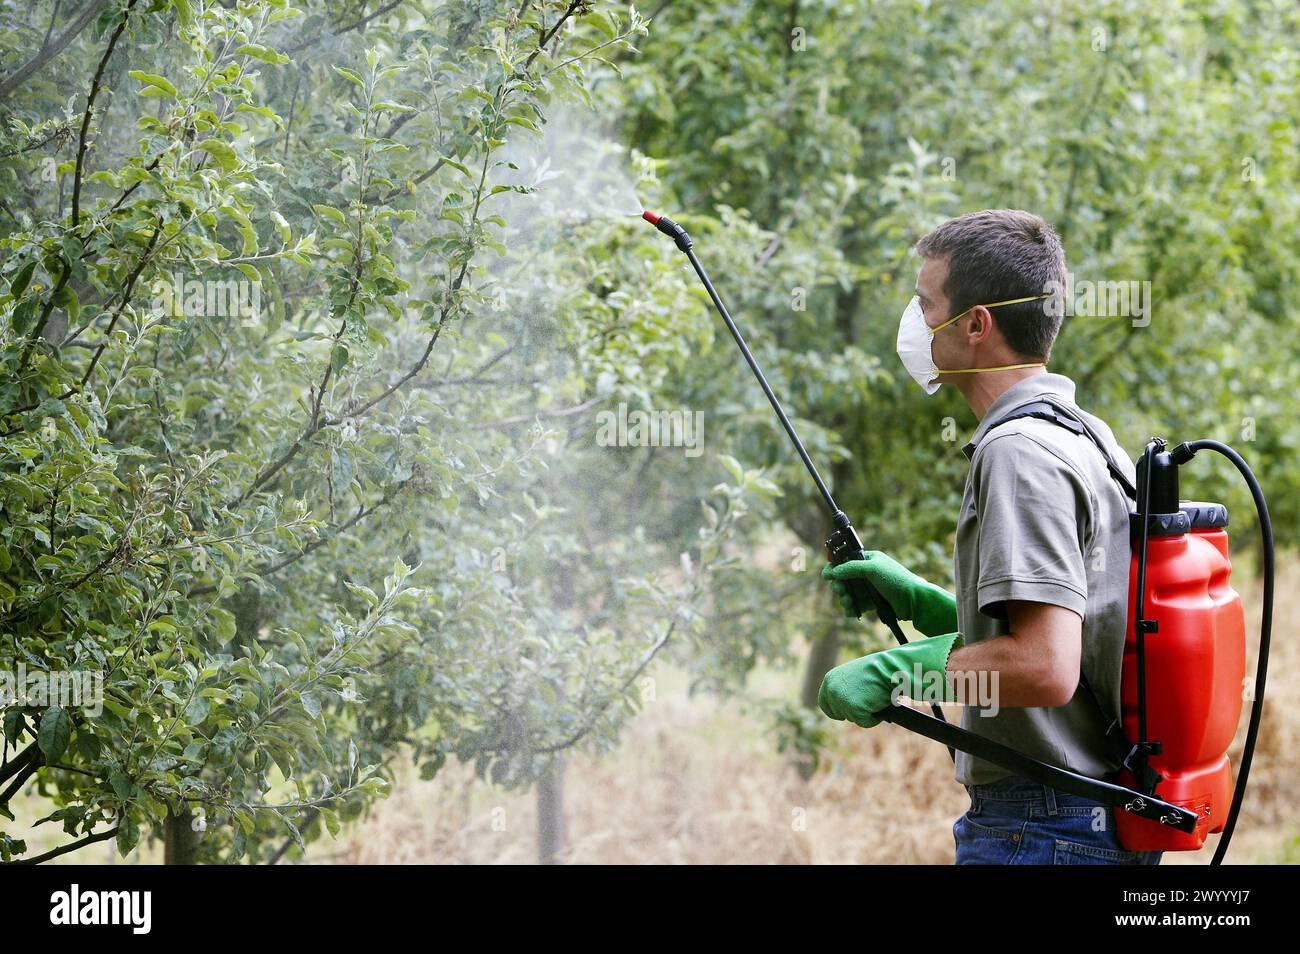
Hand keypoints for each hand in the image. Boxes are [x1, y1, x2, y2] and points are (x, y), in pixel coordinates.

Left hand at [817, 632, 962, 728]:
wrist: (900, 667)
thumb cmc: (889, 671)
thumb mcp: (868, 676)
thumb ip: (858, 685)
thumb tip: (862, 696)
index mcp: (832, 678)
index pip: (829, 705)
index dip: (849, 707)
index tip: (865, 701)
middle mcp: (830, 686)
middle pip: (840, 714)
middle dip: (859, 711)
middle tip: (875, 698)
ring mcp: (839, 696)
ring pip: (855, 718)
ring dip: (869, 713)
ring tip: (880, 696)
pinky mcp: (852, 706)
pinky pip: (866, 721)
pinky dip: (876, 716)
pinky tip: (883, 700)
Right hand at [821, 552, 957, 636]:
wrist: (914, 601)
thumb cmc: (895, 579)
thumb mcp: (872, 568)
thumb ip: (850, 568)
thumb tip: (832, 571)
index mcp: (868, 560)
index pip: (845, 561)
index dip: (834, 568)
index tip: (826, 576)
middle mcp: (867, 573)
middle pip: (844, 579)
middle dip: (839, 586)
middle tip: (840, 591)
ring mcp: (870, 588)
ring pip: (849, 593)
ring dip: (845, 599)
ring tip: (848, 603)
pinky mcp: (872, 602)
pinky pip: (856, 605)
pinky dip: (852, 609)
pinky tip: (852, 612)